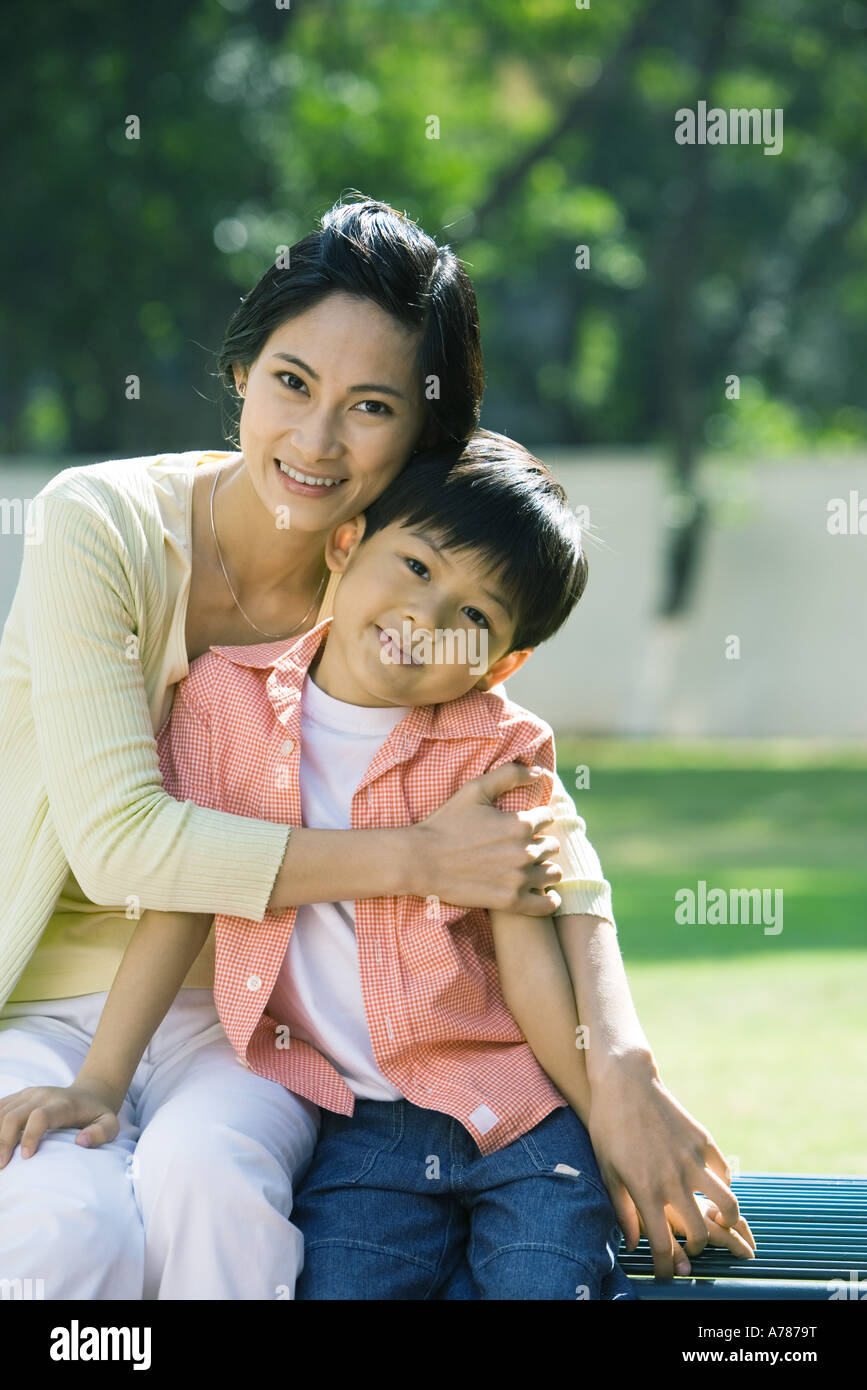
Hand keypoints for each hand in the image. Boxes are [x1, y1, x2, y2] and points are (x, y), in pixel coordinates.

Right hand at [0, 1081, 121, 1166]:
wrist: (90, 1093)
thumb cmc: (98, 1115)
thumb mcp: (110, 1125)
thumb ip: (101, 1134)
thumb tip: (81, 1142)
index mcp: (63, 1104)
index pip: (40, 1116)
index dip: (30, 1136)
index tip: (26, 1157)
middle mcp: (43, 1095)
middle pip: (14, 1115)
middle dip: (3, 1141)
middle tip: (2, 1166)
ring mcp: (30, 1093)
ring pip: (2, 1110)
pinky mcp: (22, 1095)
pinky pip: (0, 1106)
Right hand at [413, 763, 562, 916]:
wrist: (421, 861)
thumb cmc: (446, 823)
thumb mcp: (475, 790)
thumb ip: (509, 774)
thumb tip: (538, 772)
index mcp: (520, 824)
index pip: (548, 817)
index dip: (537, 817)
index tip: (526, 823)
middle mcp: (525, 852)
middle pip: (552, 846)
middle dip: (541, 843)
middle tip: (524, 846)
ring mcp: (519, 879)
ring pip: (553, 873)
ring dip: (545, 869)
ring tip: (532, 868)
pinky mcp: (511, 902)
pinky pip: (546, 905)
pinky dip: (549, 901)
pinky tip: (545, 895)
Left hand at [587, 1052, 743, 1277]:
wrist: (625, 1082)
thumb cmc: (608, 1127)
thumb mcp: (607, 1170)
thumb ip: (622, 1210)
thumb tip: (634, 1243)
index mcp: (646, 1189)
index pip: (662, 1245)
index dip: (665, 1267)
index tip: (665, 1273)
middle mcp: (673, 1178)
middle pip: (699, 1232)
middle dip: (696, 1248)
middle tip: (689, 1247)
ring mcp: (692, 1158)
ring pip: (727, 1204)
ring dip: (725, 1220)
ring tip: (718, 1223)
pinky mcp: (703, 1140)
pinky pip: (724, 1172)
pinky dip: (723, 1185)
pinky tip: (714, 1187)